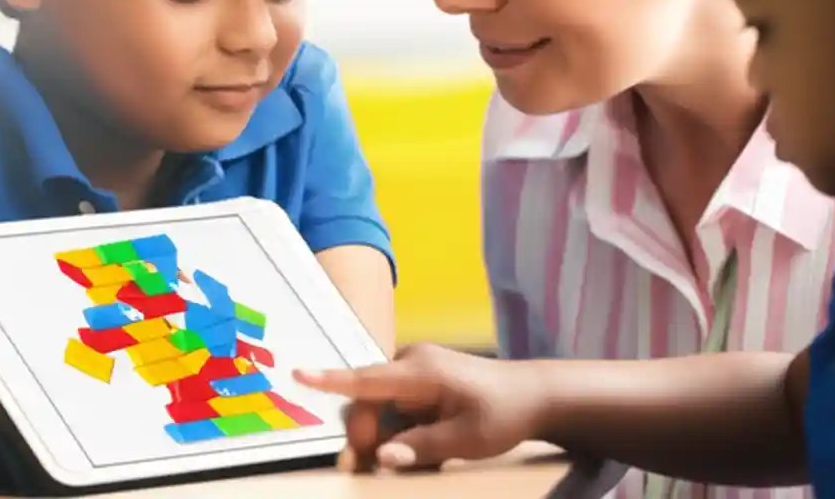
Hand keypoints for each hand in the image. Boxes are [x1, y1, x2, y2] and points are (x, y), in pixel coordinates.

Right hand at [294, 343, 546, 470]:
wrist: (536, 395)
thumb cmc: (505, 412)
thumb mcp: (467, 438)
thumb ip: (422, 447)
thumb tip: (380, 457)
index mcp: (421, 371)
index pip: (367, 378)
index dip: (330, 380)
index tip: (298, 374)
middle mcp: (412, 365)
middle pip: (367, 403)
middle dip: (362, 437)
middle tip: (362, 470)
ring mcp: (416, 374)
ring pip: (380, 410)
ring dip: (382, 439)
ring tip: (404, 463)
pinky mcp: (421, 386)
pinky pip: (396, 412)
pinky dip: (399, 434)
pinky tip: (420, 451)